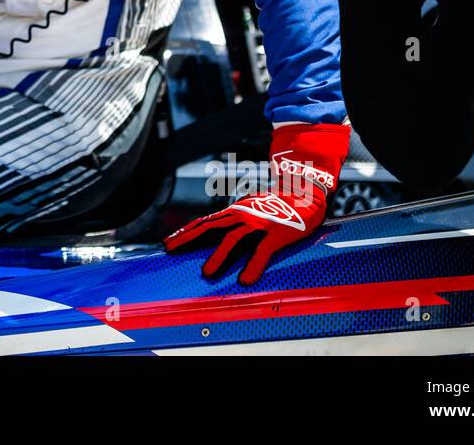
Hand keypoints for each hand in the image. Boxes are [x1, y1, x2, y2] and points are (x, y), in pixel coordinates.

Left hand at [164, 122, 349, 284]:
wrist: (305, 194)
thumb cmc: (275, 208)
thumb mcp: (250, 210)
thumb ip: (234, 222)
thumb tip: (214, 235)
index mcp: (235, 212)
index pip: (204, 222)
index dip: (185, 232)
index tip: (168, 243)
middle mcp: (242, 214)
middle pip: (210, 226)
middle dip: (188, 239)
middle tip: (170, 250)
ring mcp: (259, 222)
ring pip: (233, 239)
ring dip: (219, 256)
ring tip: (206, 273)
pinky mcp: (276, 232)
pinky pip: (262, 251)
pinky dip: (252, 266)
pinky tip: (244, 280)